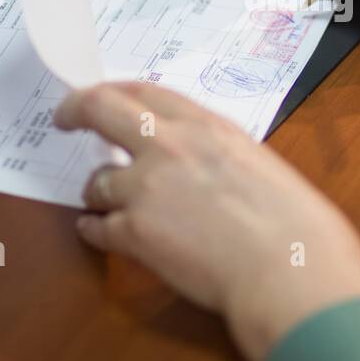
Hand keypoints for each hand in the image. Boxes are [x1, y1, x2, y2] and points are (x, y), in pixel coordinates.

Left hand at [54, 81, 359, 360]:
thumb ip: (217, 155)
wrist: (289, 269)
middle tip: (65, 119)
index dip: (116, 91)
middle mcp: (170, 147)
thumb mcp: (258, 164)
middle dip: (76, 111)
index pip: (146, 92)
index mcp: (207, 127)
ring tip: (107, 205)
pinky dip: (95, 230)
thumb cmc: (294, 224)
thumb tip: (198, 164)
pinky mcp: (135, 234)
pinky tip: (100, 234)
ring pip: (96, 181)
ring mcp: (147, 189)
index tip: (102, 96)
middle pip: (102, 110)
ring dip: (98, 191)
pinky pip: (96, 228)